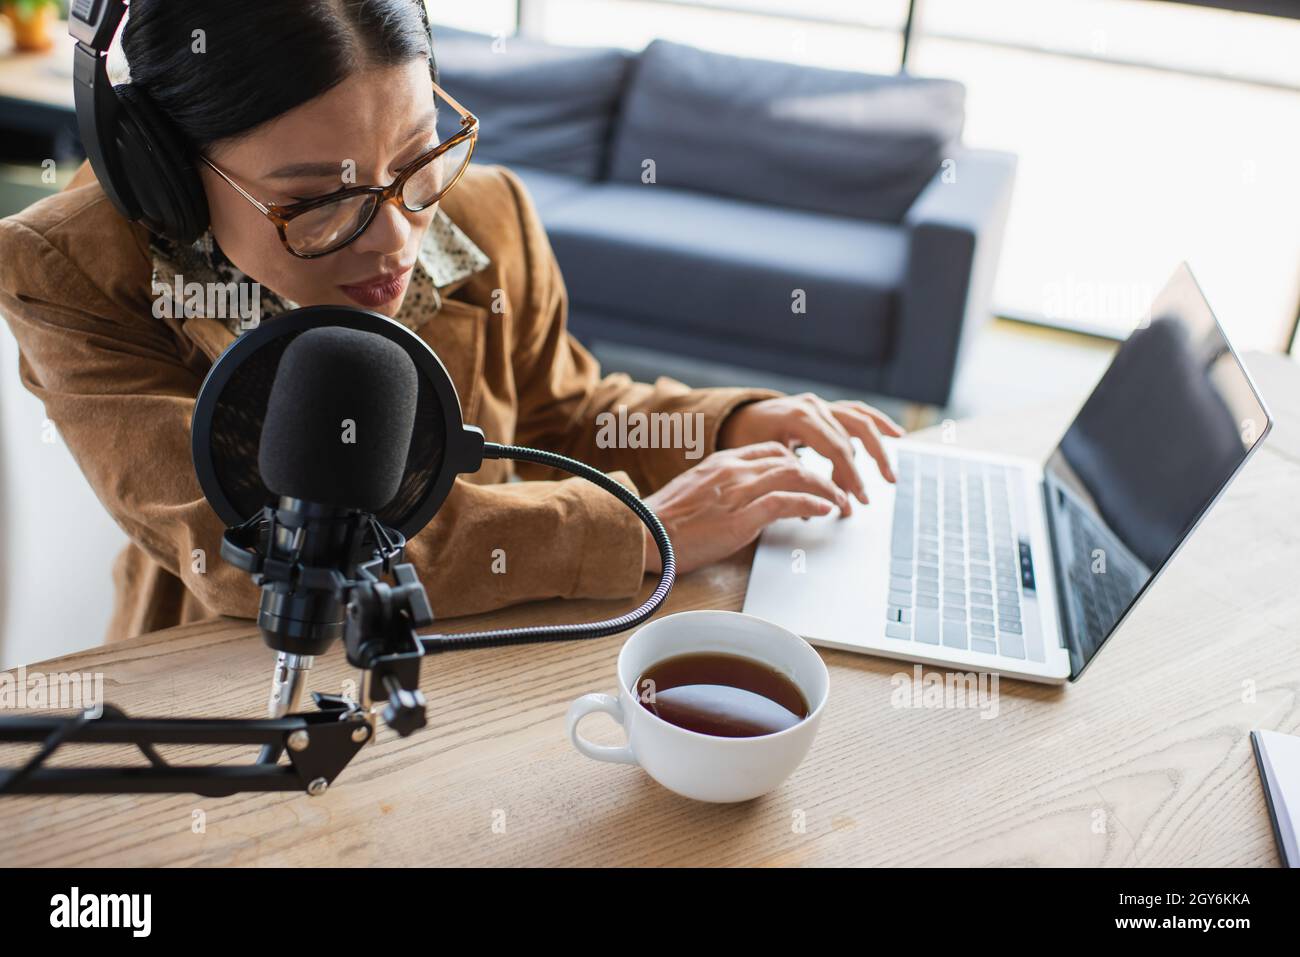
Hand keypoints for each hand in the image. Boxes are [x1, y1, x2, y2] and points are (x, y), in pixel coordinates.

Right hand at [641, 442, 851, 575]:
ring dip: (826, 490)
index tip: (812, 478)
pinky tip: (825, 510)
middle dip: (820, 476)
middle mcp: (733, 470)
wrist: (643, 534)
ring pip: (797, 477)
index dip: (799, 464)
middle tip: (837, 492)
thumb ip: (722, 491)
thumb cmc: (663, 523)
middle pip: (791, 461)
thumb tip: (742, 504)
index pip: (772, 451)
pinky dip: (812, 504)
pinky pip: (787, 502)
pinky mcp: (741, 517)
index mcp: (721, 462)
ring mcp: (738, 492)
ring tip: (841, 503)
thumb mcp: (695, 495)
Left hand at [718, 393, 903, 502]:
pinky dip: (879, 422)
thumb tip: (811, 509)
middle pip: (849, 439)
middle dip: (860, 473)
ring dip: (877, 450)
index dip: (849, 476)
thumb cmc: (745, 440)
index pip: (835, 449)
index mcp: (799, 417)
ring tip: (889, 476)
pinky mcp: (827, 407)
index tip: (855, 500)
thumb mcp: (762, 459)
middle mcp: (814, 406)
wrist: (738, 418)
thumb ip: (789, 479)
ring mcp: (822, 404)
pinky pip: (858, 412)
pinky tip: (897, 434)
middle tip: (866, 499)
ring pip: (860, 423)